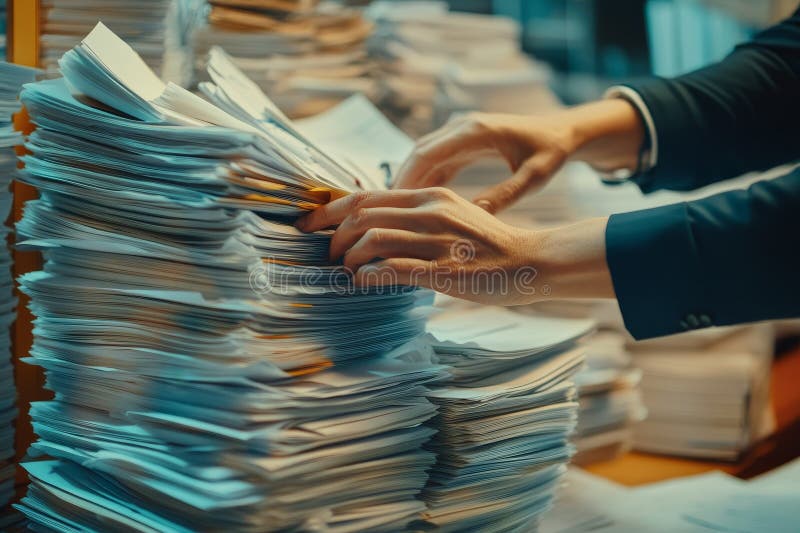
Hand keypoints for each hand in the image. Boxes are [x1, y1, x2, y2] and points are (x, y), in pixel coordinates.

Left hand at [295, 188, 615, 305]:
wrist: (530, 260)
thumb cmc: (485, 244)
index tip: (307, 223)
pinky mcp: (445, 270)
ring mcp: (437, 240)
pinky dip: (368, 275)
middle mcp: (430, 211)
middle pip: (362, 213)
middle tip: (326, 254)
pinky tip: (363, 282)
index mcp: (429, 195)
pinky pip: (393, 268)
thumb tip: (372, 228)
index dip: (328, 209)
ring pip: (372, 238)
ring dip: (349, 256)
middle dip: (331, 234)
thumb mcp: (450, 215)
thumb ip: (415, 216)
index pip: (365, 195)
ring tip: (347, 270)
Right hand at [394, 99, 645, 212]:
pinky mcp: (465, 139)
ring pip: (424, 155)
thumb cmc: (551, 152)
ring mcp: (463, 130)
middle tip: (382, 211)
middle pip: (419, 152)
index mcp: (476, 131)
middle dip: (400, 181)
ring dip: (410, 180)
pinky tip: (417, 203)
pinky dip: (426, 178)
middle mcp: (464, 126)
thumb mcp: (534, 177)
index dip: (407, 178)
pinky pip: (438, 158)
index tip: (390, 203)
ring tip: (394, 211)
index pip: (428, 153)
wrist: (563, 130)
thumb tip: (476, 213)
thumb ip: (507, 194)